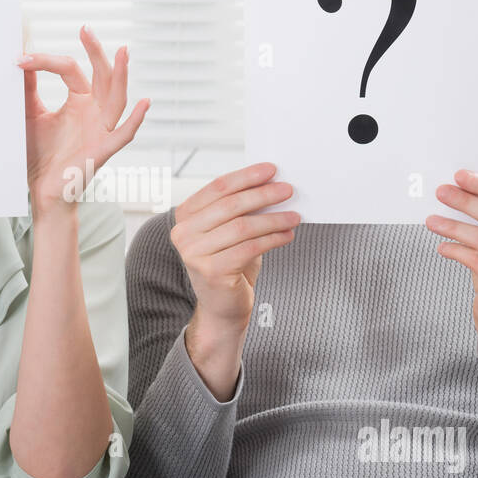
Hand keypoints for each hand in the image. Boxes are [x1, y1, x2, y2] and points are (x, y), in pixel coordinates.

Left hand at [15, 26, 148, 216]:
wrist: (42, 191)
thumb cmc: (40, 155)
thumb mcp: (30, 114)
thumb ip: (28, 89)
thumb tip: (20, 58)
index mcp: (79, 100)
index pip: (71, 69)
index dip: (46, 61)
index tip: (21, 57)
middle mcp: (94, 111)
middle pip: (102, 76)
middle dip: (96, 52)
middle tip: (86, 29)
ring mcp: (101, 130)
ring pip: (116, 98)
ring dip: (121, 76)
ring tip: (122, 52)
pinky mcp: (103, 151)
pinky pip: (123, 134)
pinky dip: (135, 120)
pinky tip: (143, 103)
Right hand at [170, 163, 299, 398]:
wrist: (222, 307)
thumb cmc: (228, 263)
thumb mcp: (230, 231)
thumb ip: (240, 208)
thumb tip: (271, 183)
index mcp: (184, 217)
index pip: (217, 188)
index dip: (246, 176)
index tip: (271, 170)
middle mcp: (184, 234)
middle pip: (231, 206)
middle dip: (263, 195)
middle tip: (288, 190)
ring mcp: (194, 254)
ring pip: (243, 227)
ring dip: (274, 218)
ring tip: (294, 216)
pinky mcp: (213, 272)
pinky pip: (250, 248)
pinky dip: (273, 238)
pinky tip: (287, 234)